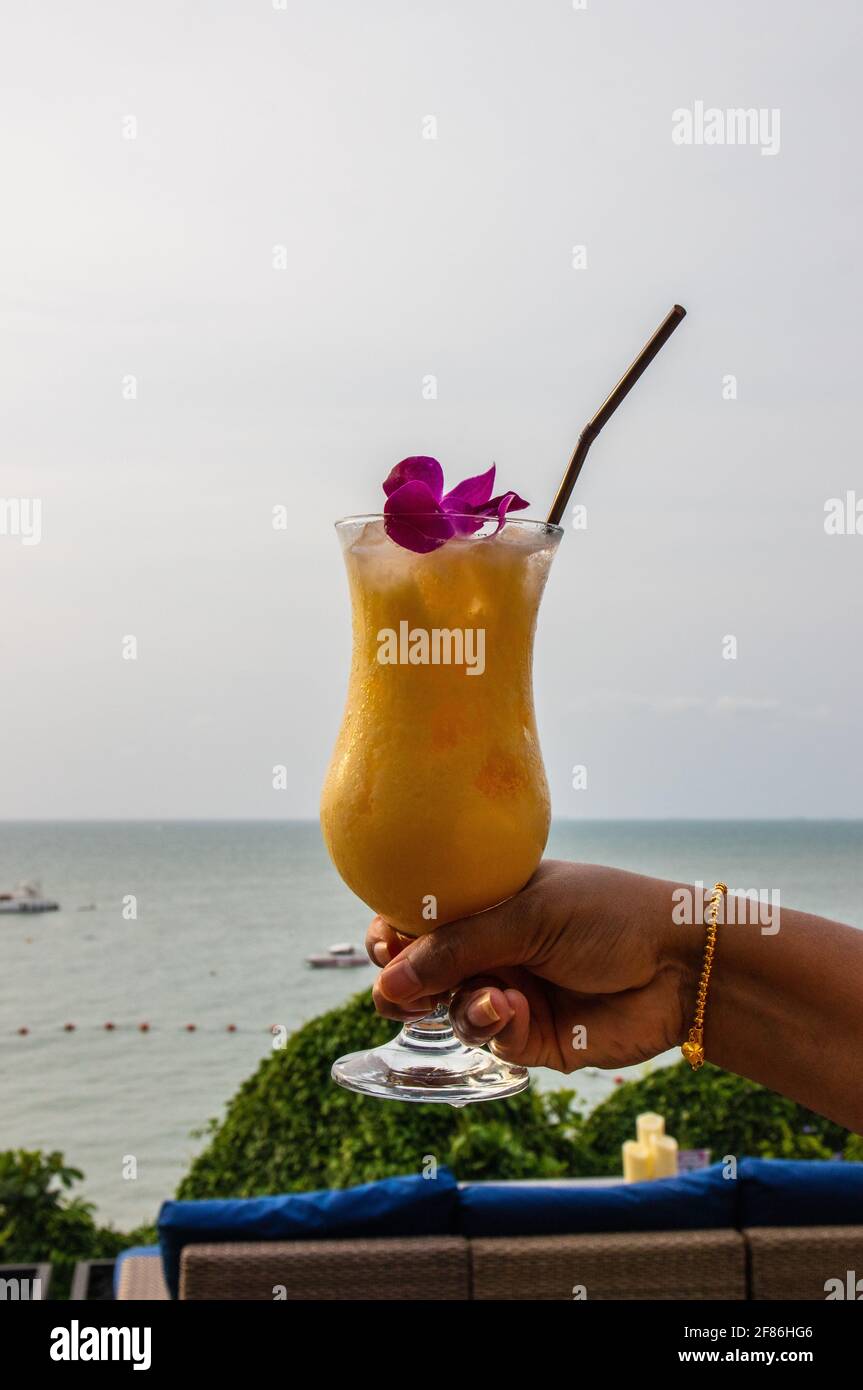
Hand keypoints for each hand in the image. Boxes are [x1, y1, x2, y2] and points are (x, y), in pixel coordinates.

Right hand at [366, 860, 692, 1072]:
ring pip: (452, 1011)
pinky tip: (514, 1010)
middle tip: (400, 993)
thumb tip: (388, 980)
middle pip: (424, 972)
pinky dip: (494, 1026)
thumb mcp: (527, 914)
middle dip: (406, 985)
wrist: (679, 965)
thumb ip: (457, 947)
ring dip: (461, 1006)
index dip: (394, 934)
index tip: (385, 946)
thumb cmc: (609, 915)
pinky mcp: (533, 1037)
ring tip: (492, 998)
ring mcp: (512, 992)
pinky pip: (490, 1039)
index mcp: (490, 901)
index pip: (422, 918)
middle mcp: (494, 947)